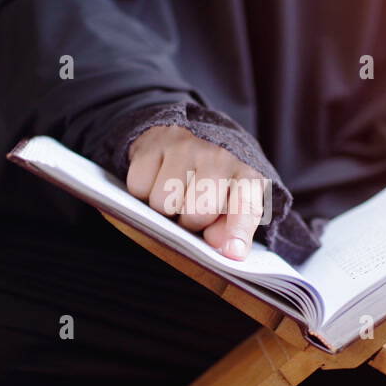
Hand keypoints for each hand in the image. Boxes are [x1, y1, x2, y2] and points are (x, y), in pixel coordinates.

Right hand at [127, 125, 266, 259]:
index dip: (238, 231)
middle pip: (196, 213)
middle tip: (191, 211)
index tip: (233, 251)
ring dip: (164, 209)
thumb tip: (225, 246)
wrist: (194, 135)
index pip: (245, 206)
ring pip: (163, 203)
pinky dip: (143, 192)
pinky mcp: (153, 143)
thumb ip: (234, 227)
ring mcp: (185, 146)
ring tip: (174, 195)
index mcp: (246, 175)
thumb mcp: (235, 202)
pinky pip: (138, 187)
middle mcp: (219, 156)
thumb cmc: (217, 179)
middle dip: (190, 222)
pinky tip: (156, 180)